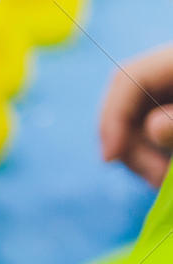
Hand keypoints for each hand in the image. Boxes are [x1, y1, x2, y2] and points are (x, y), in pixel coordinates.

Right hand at [100, 44, 172, 186]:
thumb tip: (153, 126)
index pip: (127, 78)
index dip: (112, 117)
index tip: (109, 160)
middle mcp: (165, 72)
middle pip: (123, 102)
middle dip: (127, 144)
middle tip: (154, 178)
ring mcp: (163, 94)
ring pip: (128, 122)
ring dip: (136, 156)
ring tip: (162, 179)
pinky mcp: (161, 114)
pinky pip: (139, 132)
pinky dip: (144, 156)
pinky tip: (161, 172)